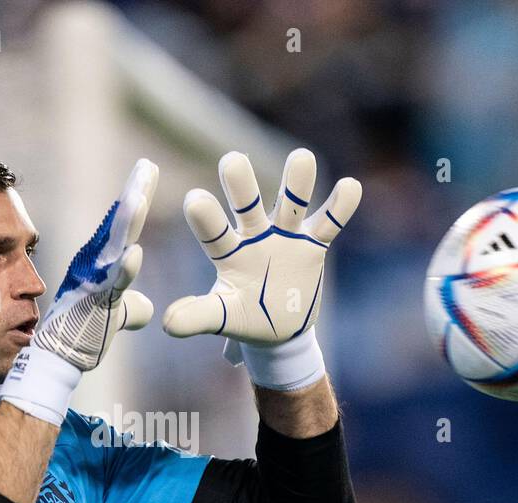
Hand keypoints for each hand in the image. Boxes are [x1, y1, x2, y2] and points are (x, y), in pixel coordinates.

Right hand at [0, 158, 156, 425]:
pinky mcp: (94, 304)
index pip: (122, 227)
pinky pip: (112, 284)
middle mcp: (93, 266)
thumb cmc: (79, 336)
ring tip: (141, 195)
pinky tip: (136, 253)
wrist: (55, 360)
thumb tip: (147, 308)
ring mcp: (93, 282)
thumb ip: (129, 308)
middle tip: (148, 167)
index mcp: (99, 264)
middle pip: (120, 225)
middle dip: (135, 194)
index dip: (134, 199)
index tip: (148, 171)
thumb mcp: (112, 318)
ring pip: (115, 246)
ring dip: (128, 222)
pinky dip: (123, 269)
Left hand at [161, 148, 360, 362]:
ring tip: (301, 157)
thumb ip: (199, 316)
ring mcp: (285, 237)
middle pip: (247, 205)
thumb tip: (167, 324)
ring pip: (291, 204)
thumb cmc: (246, 320)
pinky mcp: (313, 246)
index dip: (206, 219)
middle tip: (230, 159)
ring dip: (297, 183)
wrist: (280, 332)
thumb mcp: (223, 319)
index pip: (214, 233)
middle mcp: (254, 236)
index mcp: (228, 253)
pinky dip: (340, 207)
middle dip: (241, 185)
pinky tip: (350, 186)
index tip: (194, 199)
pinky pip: (328, 223)